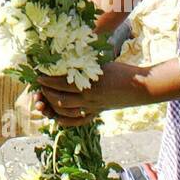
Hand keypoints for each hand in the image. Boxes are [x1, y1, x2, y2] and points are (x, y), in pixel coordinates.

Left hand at [35, 62, 150, 127]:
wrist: (141, 87)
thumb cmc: (122, 71)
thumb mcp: (101, 64)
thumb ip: (84, 65)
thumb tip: (64, 58)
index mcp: (90, 83)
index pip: (61, 84)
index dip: (47, 80)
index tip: (38, 75)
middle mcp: (89, 98)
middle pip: (60, 99)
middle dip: (46, 93)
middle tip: (38, 86)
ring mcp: (93, 108)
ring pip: (66, 111)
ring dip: (51, 105)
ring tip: (43, 97)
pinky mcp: (97, 112)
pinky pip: (77, 120)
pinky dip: (64, 119)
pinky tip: (55, 116)